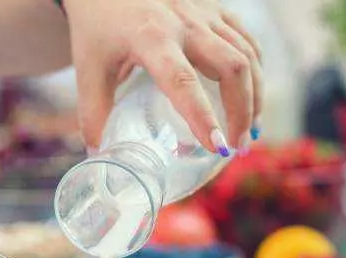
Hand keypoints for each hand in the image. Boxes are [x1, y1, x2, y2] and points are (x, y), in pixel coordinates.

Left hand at [63, 0, 261, 152]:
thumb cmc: (97, 26)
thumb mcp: (89, 69)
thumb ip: (94, 112)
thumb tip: (99, 154)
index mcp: (151, 38)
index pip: (184, 82)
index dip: (203, 117)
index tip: (217, 147)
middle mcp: (184, 23)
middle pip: (233, 67)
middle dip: (242, 112)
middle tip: (236, 147)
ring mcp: (203, 14)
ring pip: (247, 55)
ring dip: (254, 96)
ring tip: (249, 130)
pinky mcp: (213, 9)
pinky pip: (246, 41)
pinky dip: (256, 71)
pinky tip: (251, 96)